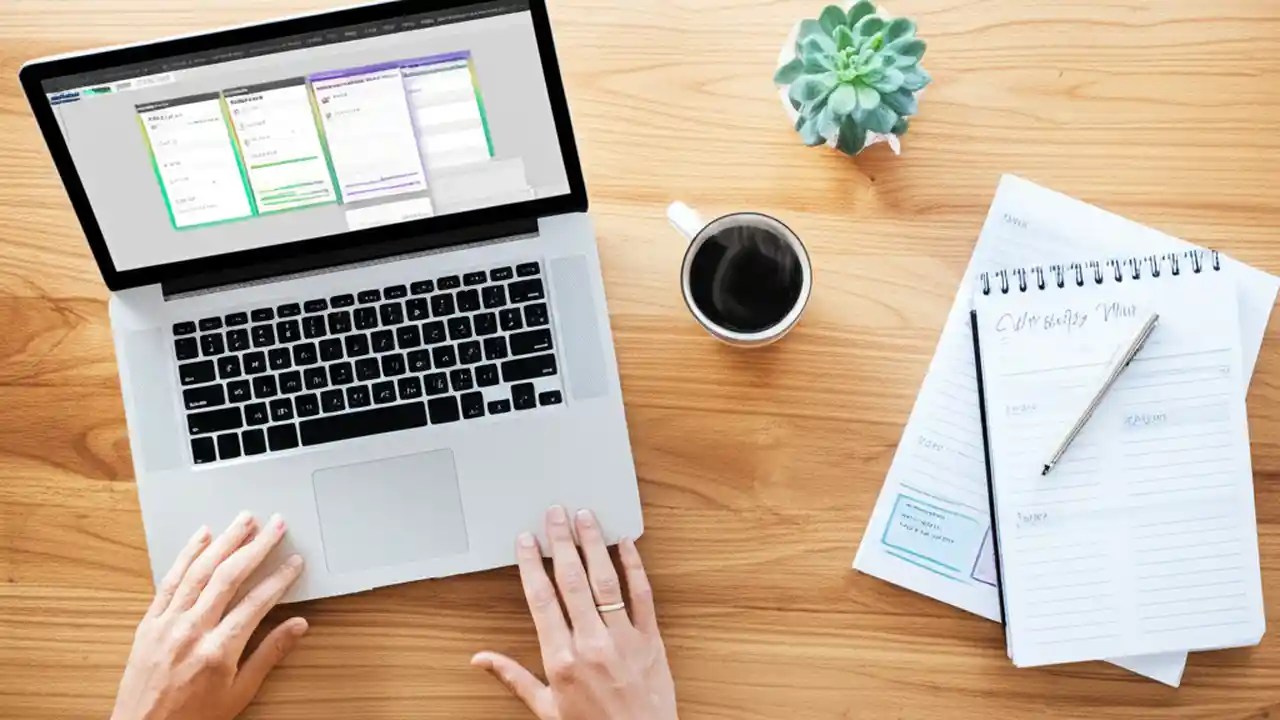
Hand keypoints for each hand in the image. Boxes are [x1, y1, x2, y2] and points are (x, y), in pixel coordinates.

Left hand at [111, 513, 306, 719]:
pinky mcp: (148, 623)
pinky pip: (169, 581)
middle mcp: (192, 631)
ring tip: (244, 520)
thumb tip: (298, 626)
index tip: (295, 561)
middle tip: (275, 524)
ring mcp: (167, 624)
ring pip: (200, 571)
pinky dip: (186, 556)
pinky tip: (201, 537)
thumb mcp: (240, 694)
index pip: (258, 603)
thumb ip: (269, 655)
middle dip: (256, 546)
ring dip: (224, 541)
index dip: (280, 578)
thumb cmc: (193, 718)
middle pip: (230, 576)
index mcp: (219, 651)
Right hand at [472, 507, 677, 719]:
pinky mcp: (652, 639)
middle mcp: (591, 644)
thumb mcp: (546, 710)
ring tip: (585, 517)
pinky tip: (625, 543)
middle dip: (561, 542)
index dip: (531, 564)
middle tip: (555, 513)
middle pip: (572, 581)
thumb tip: (479, 659)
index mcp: (561, 660)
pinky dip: (634, 567)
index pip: (541, 599)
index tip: (525, 539)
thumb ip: (513, 677)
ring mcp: (624, 639)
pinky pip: (643, 595)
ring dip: (594, 544)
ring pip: (606, 581)